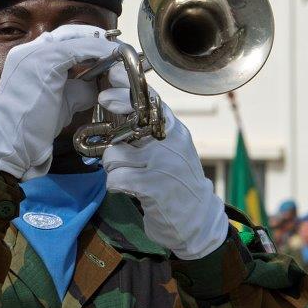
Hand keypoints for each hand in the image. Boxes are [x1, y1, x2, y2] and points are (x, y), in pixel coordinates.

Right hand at [0, 25, 117, 179]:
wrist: (12, 142)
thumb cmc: (32, 127)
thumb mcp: (59, 100)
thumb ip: (77, 87)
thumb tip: (98, 82)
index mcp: (27, 57)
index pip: (62, 40)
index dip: (86, 42)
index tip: (106, 52)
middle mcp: (27, 49)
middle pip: (68, 33)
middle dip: (95, 40)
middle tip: (116, 50)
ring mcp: (33, 52)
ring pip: (75, 38)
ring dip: (98, 45)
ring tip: (117, 54)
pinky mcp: (44, 61)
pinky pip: (78, 49)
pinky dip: (97, 52)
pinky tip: (111, 59)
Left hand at [101, 89, 226, 260]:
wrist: (198, 221)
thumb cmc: (177, 181)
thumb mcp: (170, 149)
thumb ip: (150, 128)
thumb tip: (116, 100)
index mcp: (175, 131)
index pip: (150, 102)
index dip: (125, 90)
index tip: (109, 86)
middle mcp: (171, 144)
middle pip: (129, 124)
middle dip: (112, 132)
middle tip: (116, 142)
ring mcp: (164, 166)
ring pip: (114, 154)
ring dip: (113, 166)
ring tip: (127, 174)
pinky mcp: (154, 189)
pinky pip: (115, 178)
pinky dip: (115, 184)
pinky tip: (128, 188)